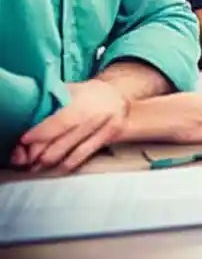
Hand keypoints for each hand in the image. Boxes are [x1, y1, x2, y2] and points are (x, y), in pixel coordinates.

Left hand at [11, 79, 126, 172]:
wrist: (118, 97)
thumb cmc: (87, 93)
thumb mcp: (70, 91)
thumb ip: (52, 103)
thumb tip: (30, 120)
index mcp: (85, 101)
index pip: (61, 121)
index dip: (42, 133)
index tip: (25, 140)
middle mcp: (97, 116)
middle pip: (65, 141)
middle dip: (42, 152)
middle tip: (27, 157)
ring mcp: (105, 129)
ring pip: (74, 153)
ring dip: (52, 162)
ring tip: (37, 165)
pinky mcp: (108, 140)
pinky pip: (84, 156)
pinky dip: (67, 165)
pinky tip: (55, 167)